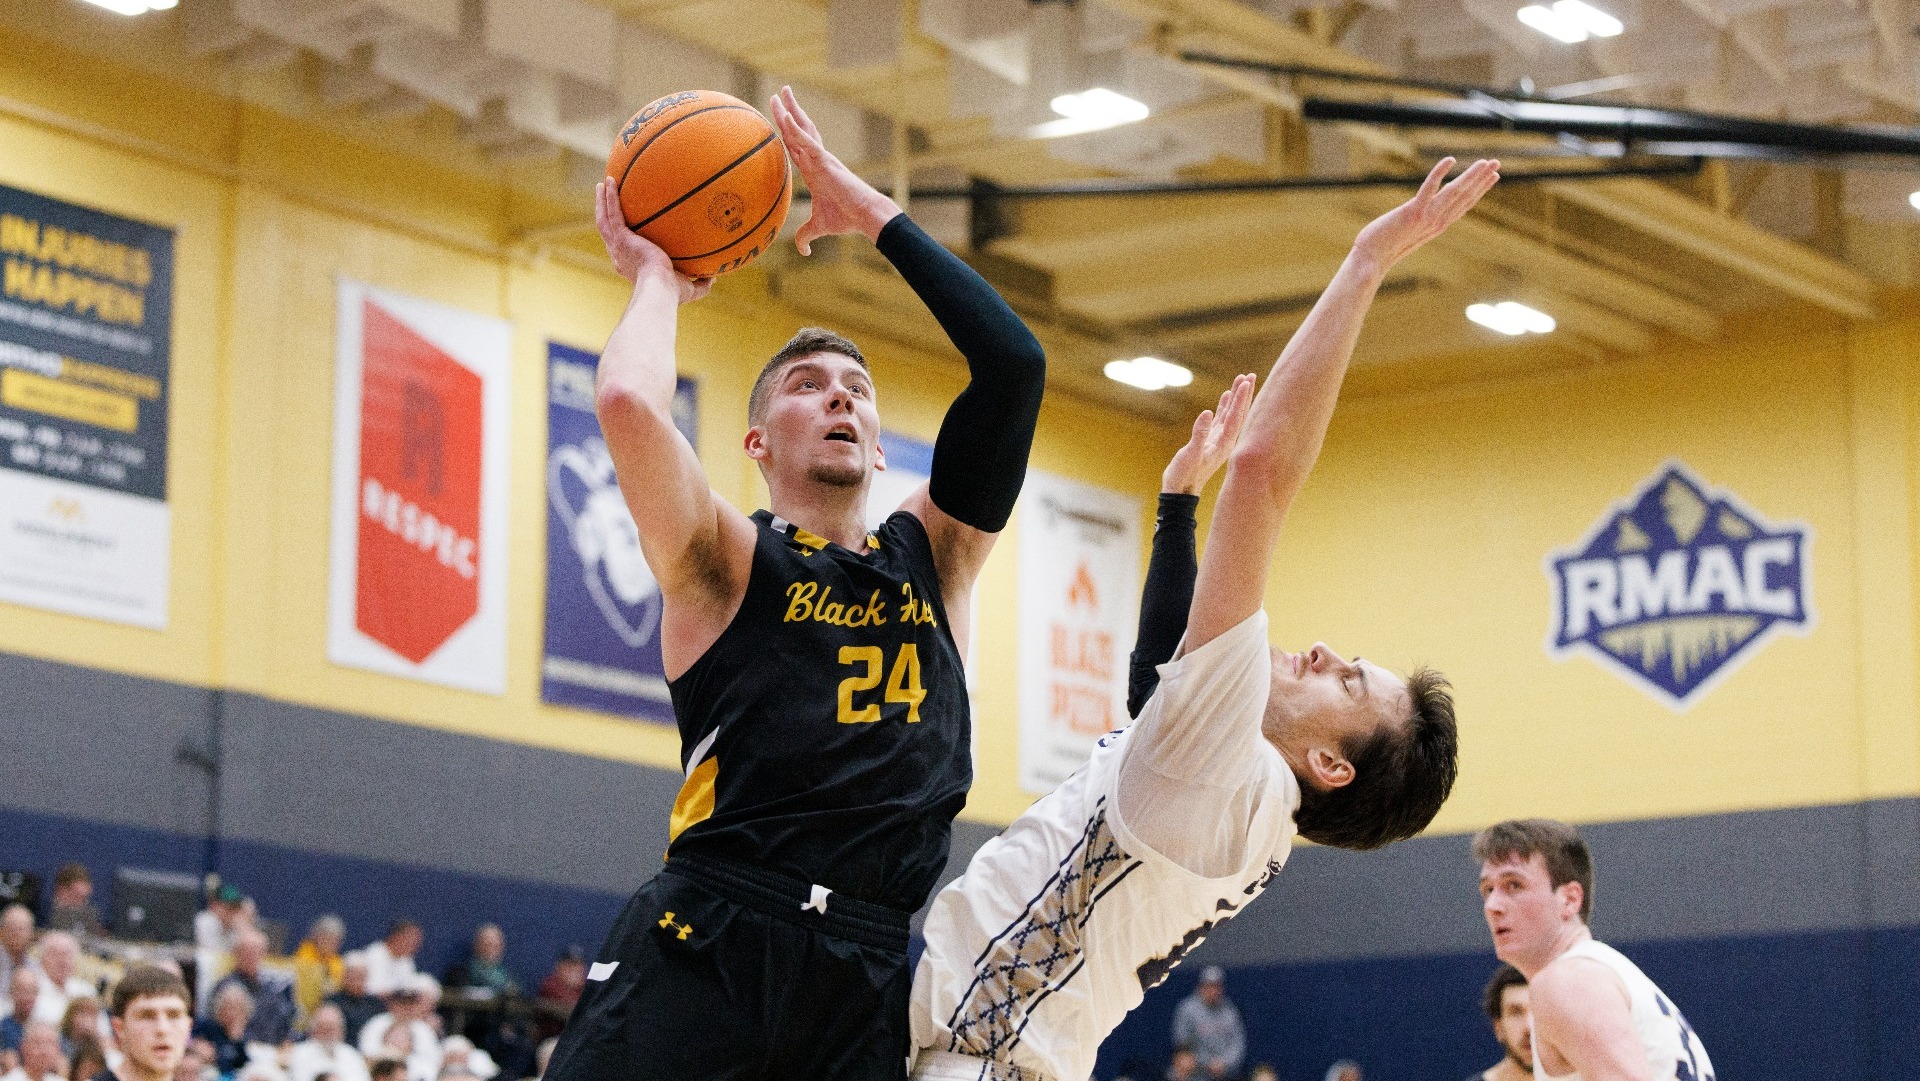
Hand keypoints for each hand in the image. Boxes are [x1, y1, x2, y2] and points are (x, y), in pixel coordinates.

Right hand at [594, 179, 711, 303]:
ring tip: (603, 184)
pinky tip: (610, 181)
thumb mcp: (690, 289)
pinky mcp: (621, 238)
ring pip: (604, 220)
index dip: (621, 239)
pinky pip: (613, 213)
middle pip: (608, 231)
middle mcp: (620, 256)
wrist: (661, 290)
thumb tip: (714, 276)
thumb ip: (701, 282)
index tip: (625, 230)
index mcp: (631, 267)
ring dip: (601, 201)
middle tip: (606, 199)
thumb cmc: (674, 293)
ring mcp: (618, 247)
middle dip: (606, 215)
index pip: (623, 251)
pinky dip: (609, 197)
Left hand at [768, 85, 900, 254]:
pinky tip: (784, 115)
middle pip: (799, 130)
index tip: (779, 118)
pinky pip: (806, 140)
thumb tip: (802, 251)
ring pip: (801, 129)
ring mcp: (820, 157)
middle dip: (788, 111)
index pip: (797, 146)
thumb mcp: (818, 227)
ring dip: (789, 110)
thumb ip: (806, 236)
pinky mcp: (824, 160)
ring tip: (781, 93)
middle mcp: (816, 159)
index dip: (787, 132)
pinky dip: (794, 128)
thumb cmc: (846, 219)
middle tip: (779, 94)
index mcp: (814, 170)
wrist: (865, 215)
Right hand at [1162, 373, 1255, 494]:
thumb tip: (1207, 412)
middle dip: (1244, 394)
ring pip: (1231, 414)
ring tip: (1241, 380)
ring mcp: (1219, 441)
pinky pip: (1222, 420)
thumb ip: (1199, 434)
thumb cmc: (1184, 476)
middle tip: (1250, 375)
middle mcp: (1226, 441)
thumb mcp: (1190, 455)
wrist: (1180, 492)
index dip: (1240, 399)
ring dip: (1236, 398)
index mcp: (1224, 444)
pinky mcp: (1211, 441)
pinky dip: (1225, 407)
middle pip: (1239, 413)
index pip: (1235, 417)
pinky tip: (1226, 396)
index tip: (1245, 382)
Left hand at [1351, 157, 1499, 273]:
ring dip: (1472, 176)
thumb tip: (1420, 219)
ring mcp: (1426, 218)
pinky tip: (1449, 160)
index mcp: (1436, 226)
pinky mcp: (1412, 212)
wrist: (1368, 260)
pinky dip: (1439, 174)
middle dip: (1482, 179)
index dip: (1479, 190)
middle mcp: (1436, 222)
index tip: (1492, 177)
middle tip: (1497, 162)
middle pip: (1465, 197)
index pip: (1463, 205)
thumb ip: (1416, 225)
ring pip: (1455, 192)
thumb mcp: (1406, 235)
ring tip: (1486, 161)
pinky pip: (1429, 188)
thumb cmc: (1380, 249)